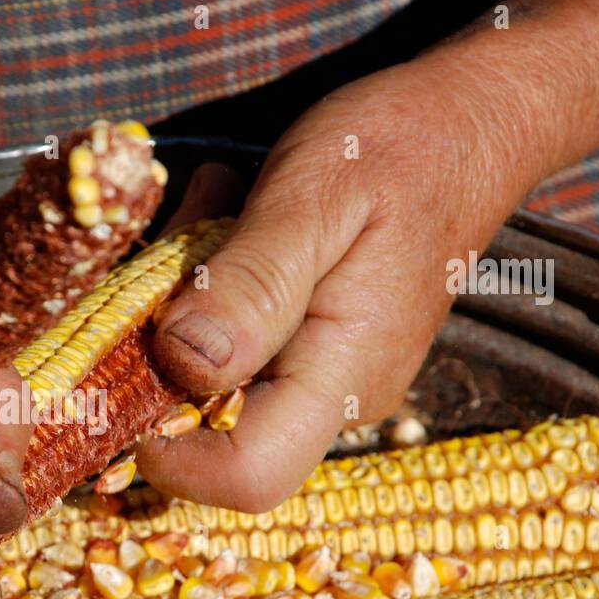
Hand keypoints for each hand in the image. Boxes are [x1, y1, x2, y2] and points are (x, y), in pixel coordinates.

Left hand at [135, 61, 537, 510]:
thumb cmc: (401, 147)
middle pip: (208, 425)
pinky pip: (230, 338)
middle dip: (164, 339)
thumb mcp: (315, 196)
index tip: (127, 363)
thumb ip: (252, 283)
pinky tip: (231, 211)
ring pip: (209, 373)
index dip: (169, 451)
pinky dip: (209, 282)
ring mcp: (319, 376)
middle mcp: (330, 397)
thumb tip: (182, 360)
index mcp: (342, 377)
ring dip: (185, 293)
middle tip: (187, 232)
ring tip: (220, 200)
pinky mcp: (307, 347)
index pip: (247, 477)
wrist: (470, 121)